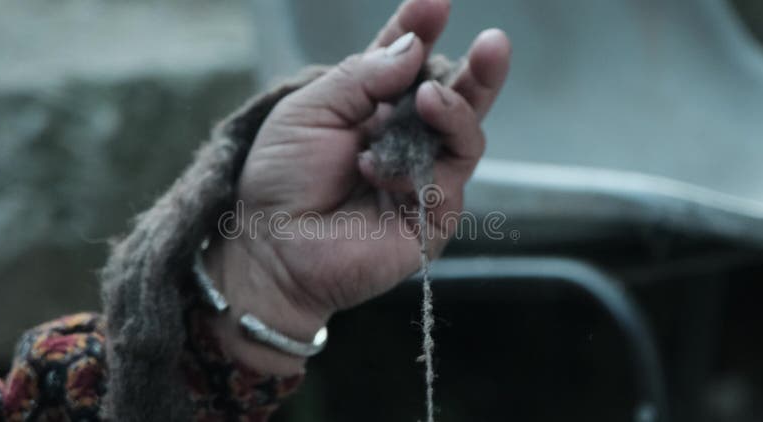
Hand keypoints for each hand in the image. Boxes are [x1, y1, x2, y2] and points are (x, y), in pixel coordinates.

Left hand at [206, 0, 510, 374]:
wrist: (268, 246)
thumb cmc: (279, 178)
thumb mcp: (309, 111)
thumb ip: (361, 78)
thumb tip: (413, 47)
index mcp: (373, 108)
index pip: (407, 63)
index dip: (422, 32)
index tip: (435, 2)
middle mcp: (404, 140)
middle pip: (456, 99)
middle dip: (479, 70)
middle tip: (494, 43)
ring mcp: (422, 179)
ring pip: (466, 137)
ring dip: (454, 110)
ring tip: (429, 97)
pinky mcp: (430, 219)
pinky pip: (448, 182)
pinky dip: (418, 169)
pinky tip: (377, 168)